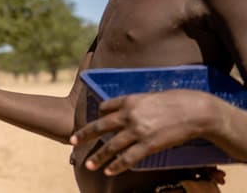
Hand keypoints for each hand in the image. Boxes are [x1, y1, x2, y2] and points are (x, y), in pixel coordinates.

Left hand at [70, 89, 213, 175]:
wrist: (195, 111)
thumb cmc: (177, 101)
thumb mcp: (152, 96)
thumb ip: (139, 104)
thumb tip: (134, 110)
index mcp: (129, 100)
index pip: (106, 106)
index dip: (99, 114)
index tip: (95, 121)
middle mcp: (129, 115)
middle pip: (101, 126)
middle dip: (85, 134)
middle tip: (72, 141)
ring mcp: (138, 130)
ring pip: (111, 146)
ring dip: (99, 156)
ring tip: (88, 164)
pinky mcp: (149, 144)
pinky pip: (129, 157)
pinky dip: (118, 165)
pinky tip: (109, 171)